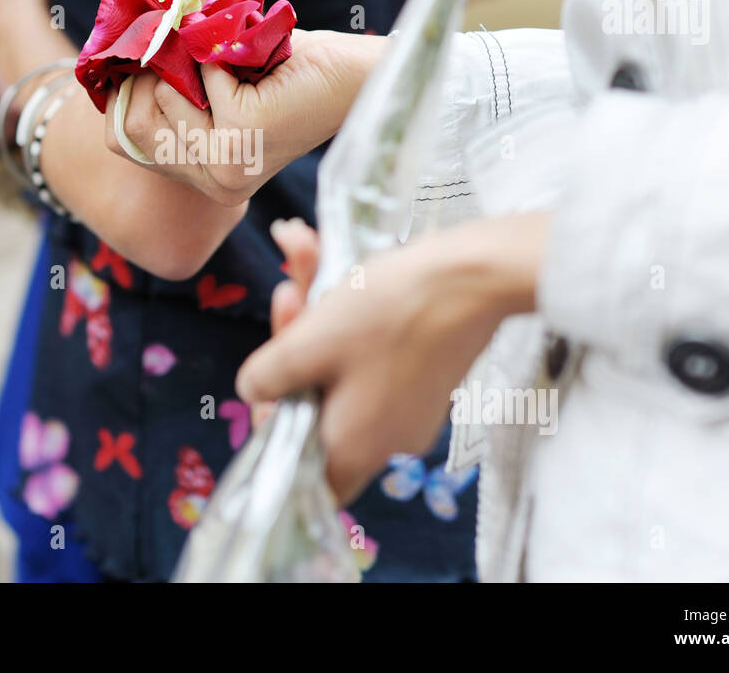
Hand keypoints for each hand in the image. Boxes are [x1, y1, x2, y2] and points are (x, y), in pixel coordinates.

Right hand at [105, 29, 383, 205]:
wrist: (348, 72)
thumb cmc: (284, 71)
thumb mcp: (212, 83)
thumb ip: (166, 85)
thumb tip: (111, 60)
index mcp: (206, 179)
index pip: (124, 140)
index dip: (128, 91)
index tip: (152, 58)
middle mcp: (216, 185)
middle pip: (133, 124)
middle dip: (154, 72)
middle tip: (195, 49)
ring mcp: (227, 167)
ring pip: (162, 98)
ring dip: (191, 61)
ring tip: (230, 60)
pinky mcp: (240, 138)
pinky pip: (199, 79)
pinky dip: (221, 56)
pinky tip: (253, 66)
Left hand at [236, 212, 548, 503]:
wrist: (474, 275)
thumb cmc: (387, 314)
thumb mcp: (307, 344)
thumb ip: (266, 378)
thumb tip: (253, 392)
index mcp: (355, 447)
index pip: (305, 475)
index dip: (276, 434)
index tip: (266, 386)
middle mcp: (386, 437)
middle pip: (317, 403)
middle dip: (293, 342)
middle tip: (289, 291)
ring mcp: (410, 404)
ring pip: (341, 364)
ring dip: (317, 312)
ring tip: (304, 252)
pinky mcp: (426, 371)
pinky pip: (371, 350)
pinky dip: (348, 310)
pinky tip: (330, 256)